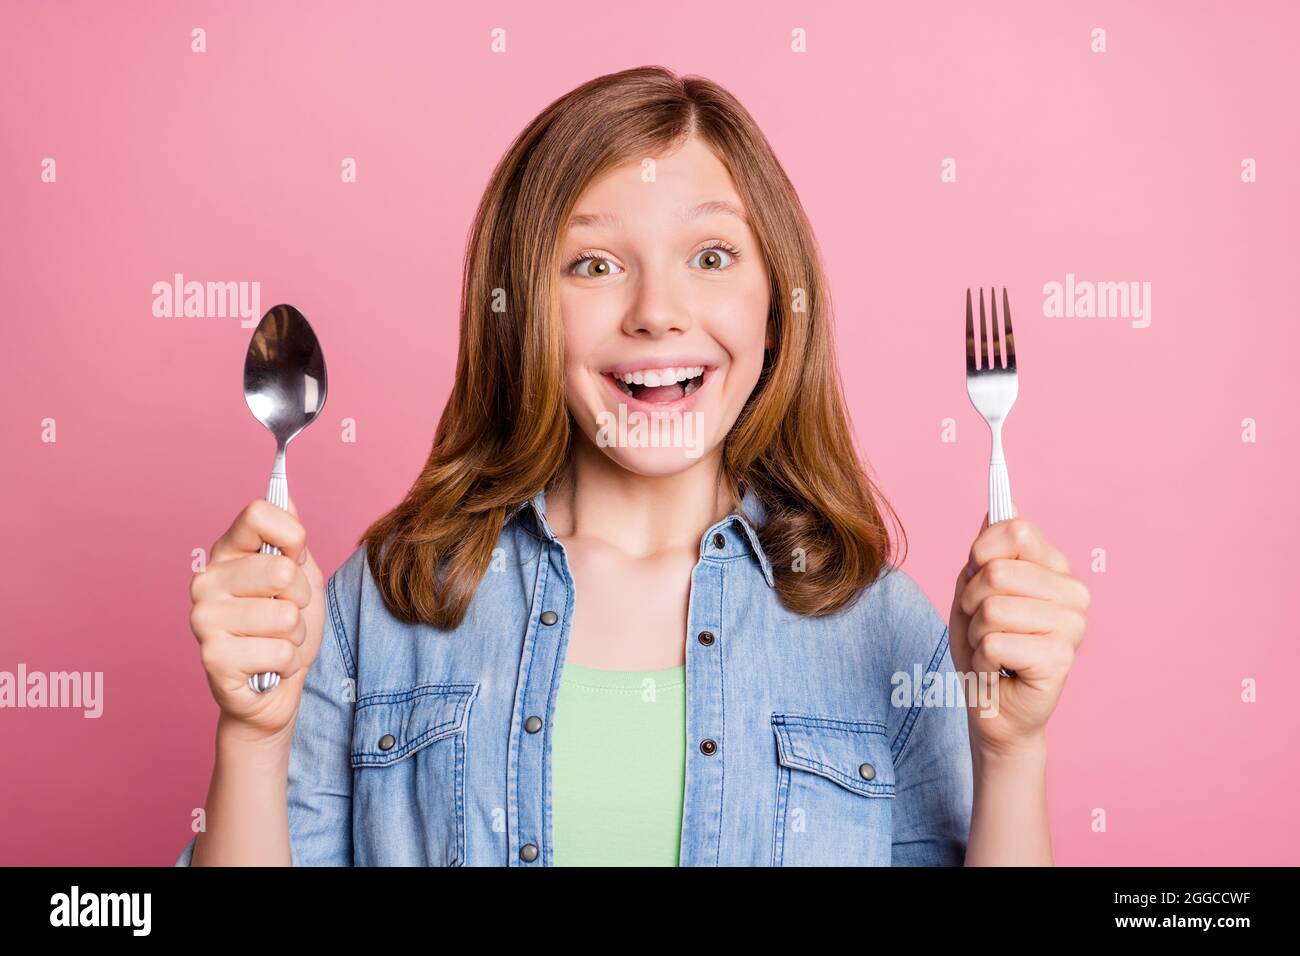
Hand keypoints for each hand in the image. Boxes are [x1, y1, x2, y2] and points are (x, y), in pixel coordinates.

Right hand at [188, 494, 326, 744]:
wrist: (275, 689)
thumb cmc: (286, 631)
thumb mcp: (301, 576)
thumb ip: (291, 538)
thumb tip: (284, 493)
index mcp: (226, 554)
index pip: (259, 513)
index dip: (293, 537)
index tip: (296, 559)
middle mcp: (206, 581)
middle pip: (281, 569)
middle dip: (301, 599)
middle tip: (285, 614)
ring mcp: (204, 620)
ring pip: (285, 616)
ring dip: (294, 635)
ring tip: (275, 642)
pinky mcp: (213, 658)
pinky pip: (280, 652)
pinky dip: (286, 663)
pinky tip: (266, 666)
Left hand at [948, 505, 1089, 758]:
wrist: (992, 706)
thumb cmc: (984, 646)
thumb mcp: (974, 588)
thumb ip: (989, 548)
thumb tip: (1004, 503)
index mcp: (1055, 568)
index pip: (1014, 530)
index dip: (980, 554)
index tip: (978, 578)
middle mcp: (1073, 593)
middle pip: (995, 573)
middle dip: (970, 602)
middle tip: (983, 627)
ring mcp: (1073, 626)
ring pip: (991, 610)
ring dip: (975, 635)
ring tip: (992, 651)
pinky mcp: (1061, 660)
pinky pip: (994, 644)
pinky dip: (981, 661)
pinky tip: (999, 671)